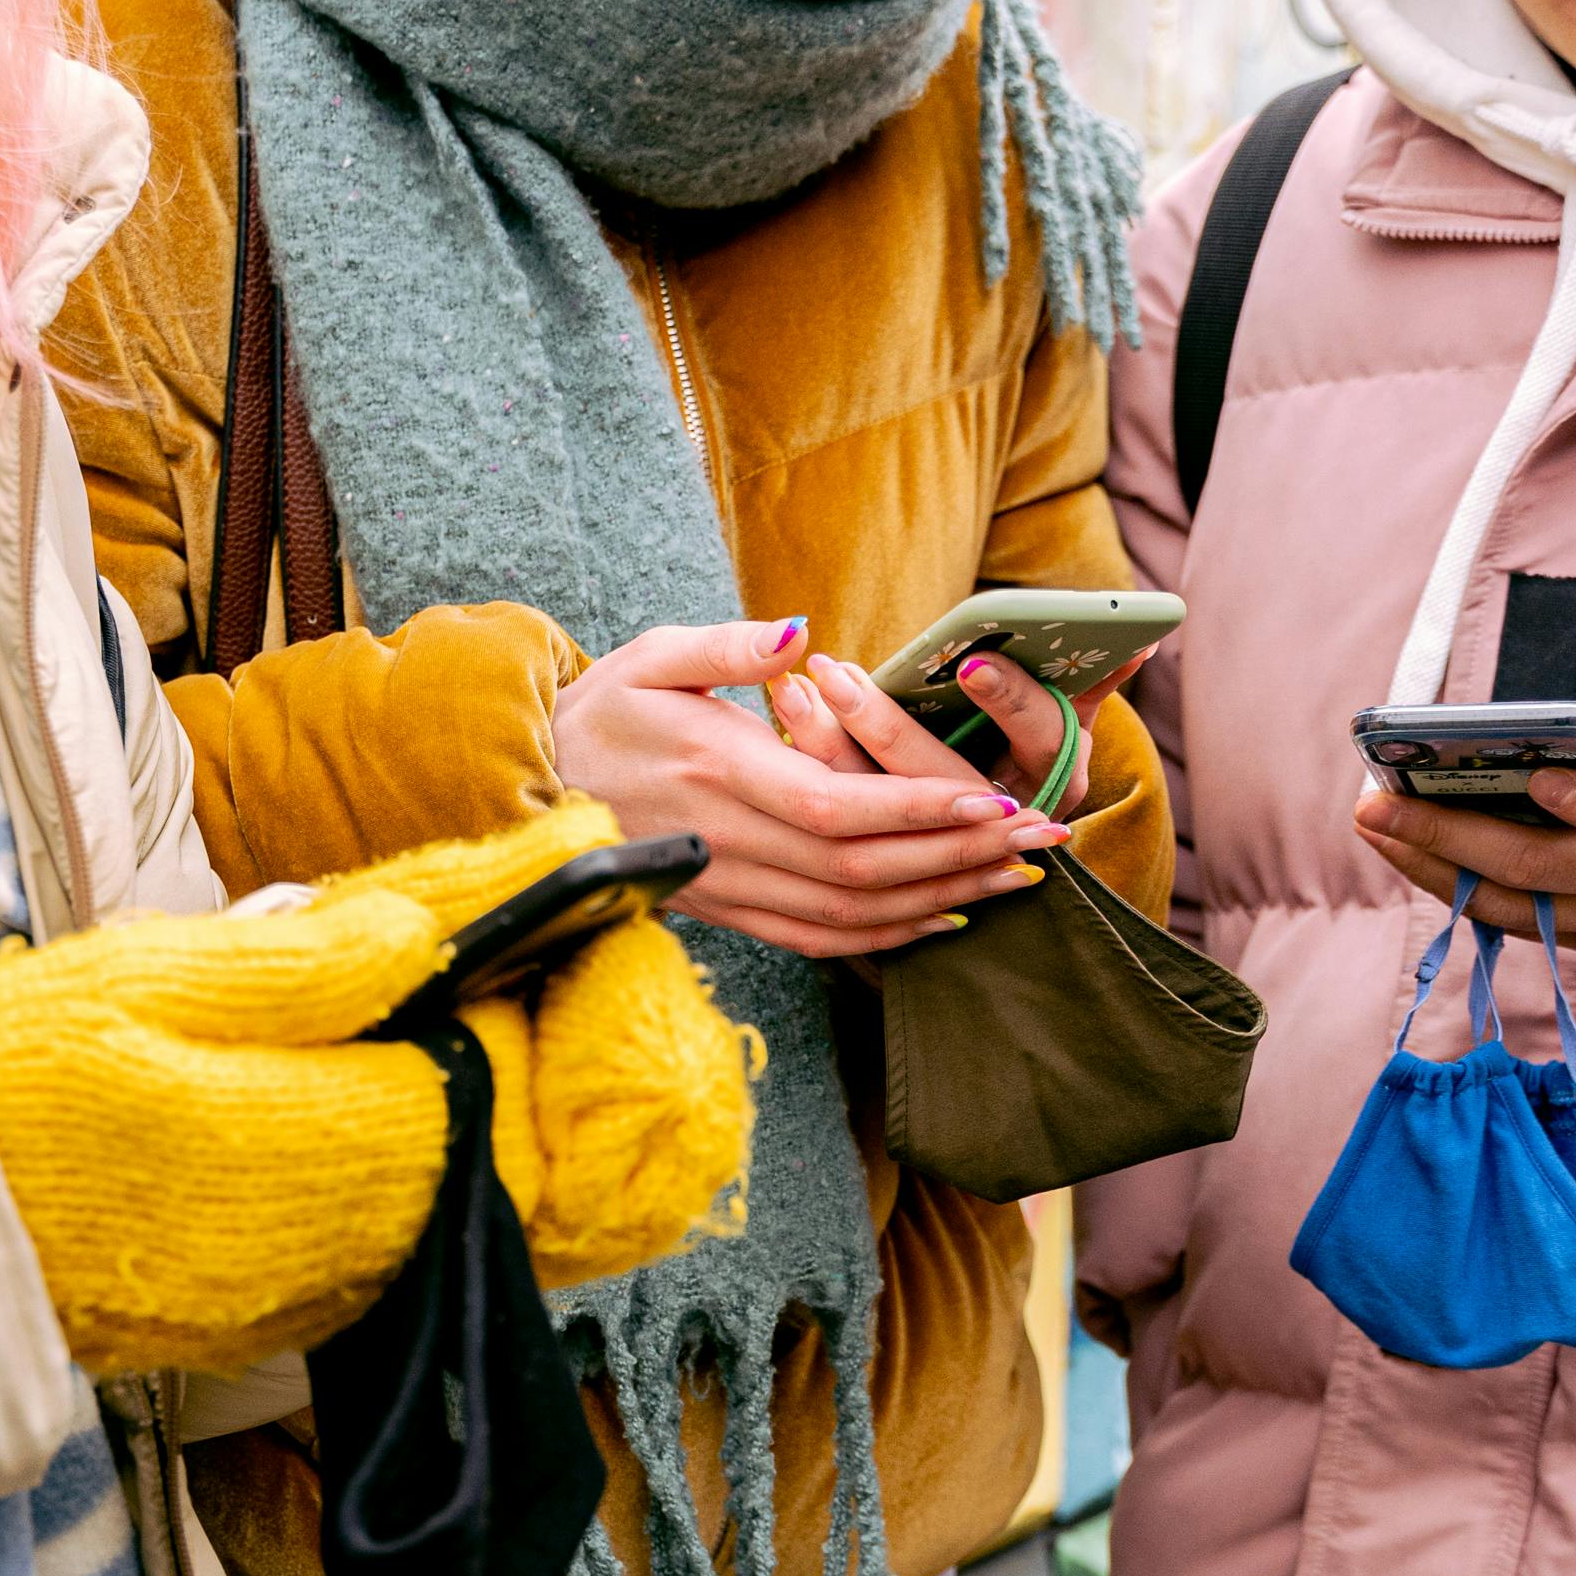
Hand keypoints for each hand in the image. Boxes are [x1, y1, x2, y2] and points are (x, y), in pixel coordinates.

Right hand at [0, 801, 749, 1371]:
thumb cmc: (17, 1088)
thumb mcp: (146, 980)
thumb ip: (303, 963)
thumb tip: (431, 932)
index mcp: (341, 1138)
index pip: (507, 1041)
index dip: (562, 945)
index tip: (603, 863)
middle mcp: (365, 1233)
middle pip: (520, 1123)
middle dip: (567, 1022)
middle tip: (596, 918)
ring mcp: (338, 1284)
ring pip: (479, 1176)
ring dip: (516, 1083)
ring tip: (534, 977)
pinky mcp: (300, 1308)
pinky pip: (417, 1218)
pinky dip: (448, 1144)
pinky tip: (433, 1067)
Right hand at [549, 620, 1053, 957]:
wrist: (537, 787)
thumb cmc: (601, 709)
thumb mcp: (653, 654)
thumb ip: (731, 645)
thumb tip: (798, 636)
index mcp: (718, 771)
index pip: (835, 805)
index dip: (917, 811)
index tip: (992, 801)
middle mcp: (728, 841)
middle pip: (860, 868)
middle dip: (957, 858)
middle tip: (1038, 841)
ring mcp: (727, 887)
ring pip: (848, 914)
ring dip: (937, 901)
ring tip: (1013, 880)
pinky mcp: (727, 911)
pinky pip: (816, 939)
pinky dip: (885, 938)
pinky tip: (941, 920)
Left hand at [771, 643, 1124, 830]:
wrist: (1003, 846)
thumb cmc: (1040, 743)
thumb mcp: (1073, 710)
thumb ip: (1099, 679)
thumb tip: (1147, 639)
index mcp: (1058, 772)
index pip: (1041, 734)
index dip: (1009, 701)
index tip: (971, 664)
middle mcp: (1008, 819)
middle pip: (940, 780)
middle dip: (881, 724)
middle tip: (833, 670)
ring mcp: (948, 847)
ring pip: (881, 806)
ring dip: (829, 741)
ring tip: (791, 684)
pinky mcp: (894, 862)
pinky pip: (847, 817)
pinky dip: (816, 759)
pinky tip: (783, 712)